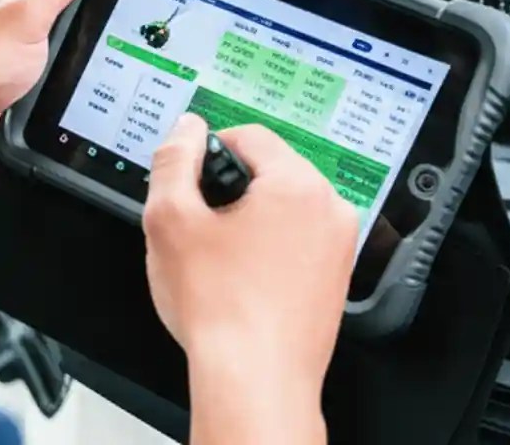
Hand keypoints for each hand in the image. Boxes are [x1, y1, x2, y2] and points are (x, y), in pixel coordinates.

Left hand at [0, 0, 99, 169]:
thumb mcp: (28, 15)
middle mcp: (12, 20)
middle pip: (65, 16)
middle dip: (82, 30)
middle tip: (93, 40)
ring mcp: (15, 53)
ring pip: (61, 50)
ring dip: (71, 62)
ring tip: (75, 69)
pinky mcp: (18, 83)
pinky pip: (51, 78)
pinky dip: (60, 85)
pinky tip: (63, 90)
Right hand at [143, 115, 358, 443]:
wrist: (254, 380)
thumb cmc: (218, 307)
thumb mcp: (170, 220)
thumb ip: (173, 160)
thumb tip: (186, 129)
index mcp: (296, 184)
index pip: (249, 136)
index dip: (207, 152)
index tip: (187, 183)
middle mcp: (329, 209)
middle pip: (268, 171)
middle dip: (228, 190)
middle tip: (196, 227)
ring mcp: (338, 246)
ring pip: (282, 208)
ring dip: (247, 221)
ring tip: (216, 260)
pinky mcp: (334, 278)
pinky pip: (295, 242)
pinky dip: (266, 250)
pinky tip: (238, 282)